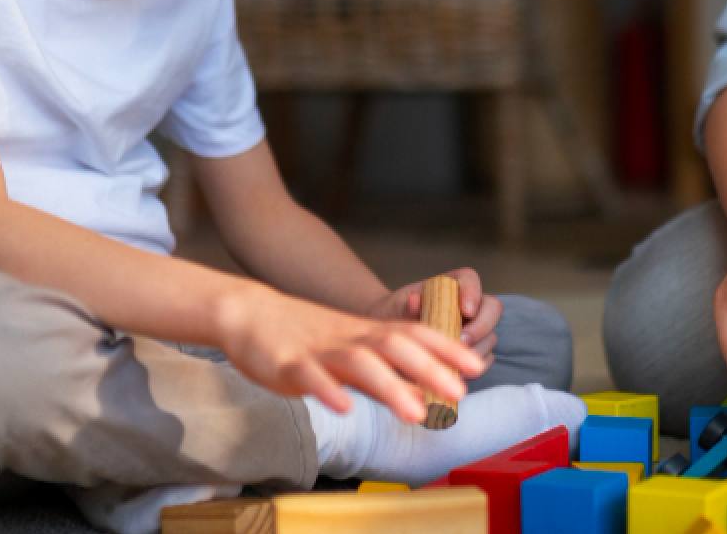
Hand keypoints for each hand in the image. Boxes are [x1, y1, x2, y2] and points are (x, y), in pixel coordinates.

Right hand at [214, 284, 485, 423]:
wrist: (249, 313)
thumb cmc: (304, 335)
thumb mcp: (350, 348)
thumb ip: (386, 369)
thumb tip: (426, 393)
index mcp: (364, 333)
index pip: (413, 333)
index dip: (446, 348)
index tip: (477, 365)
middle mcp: (348, 338)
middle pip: (394, 346)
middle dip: (429, 368)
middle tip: (459, 392)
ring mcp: (318, 350)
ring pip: (358, 363)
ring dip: (390, 386)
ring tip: (416, 412)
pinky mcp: (286, 364)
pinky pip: (309, 377)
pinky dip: (328, 390)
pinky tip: (344, 407)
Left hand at [365, 267, 503, 371]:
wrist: (390, 338)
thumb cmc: (394, 316)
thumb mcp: (395, 309)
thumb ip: (406, 306)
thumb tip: (415, 301)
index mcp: (451, 285)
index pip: (470, 279)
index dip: (473, 292)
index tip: (465, 310)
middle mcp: (468, 304)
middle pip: (492, 308)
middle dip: (480, 327)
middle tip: (462, 341)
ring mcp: (475, 328)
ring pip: (490, 337)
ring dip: (476, 351)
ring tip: (454, 362)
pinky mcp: (475, 351)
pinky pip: (485, 360)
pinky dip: (473, 368)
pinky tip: (454, 374)